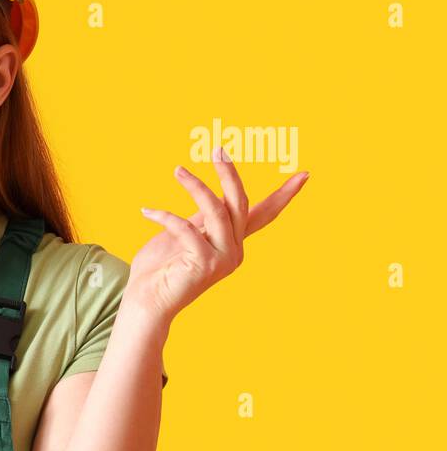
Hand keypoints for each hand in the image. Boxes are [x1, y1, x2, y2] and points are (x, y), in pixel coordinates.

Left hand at [127, 146, 308, 323]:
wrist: (145, 302)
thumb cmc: (160, 268)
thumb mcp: (184, 234)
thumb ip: (201, 218)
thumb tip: (213, 194)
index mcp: (233, 242)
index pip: (264, 214)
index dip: (284, 194)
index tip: (305, 174)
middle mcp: (234, 251)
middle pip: (240, 203)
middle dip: (230, 174)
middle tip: (218, 148)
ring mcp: (222, 259)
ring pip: (216, 210)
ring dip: (195, 186)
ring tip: (177, 170)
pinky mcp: (204, 264)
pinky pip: (185, 227)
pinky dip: (164, 216)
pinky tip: (147, 212)